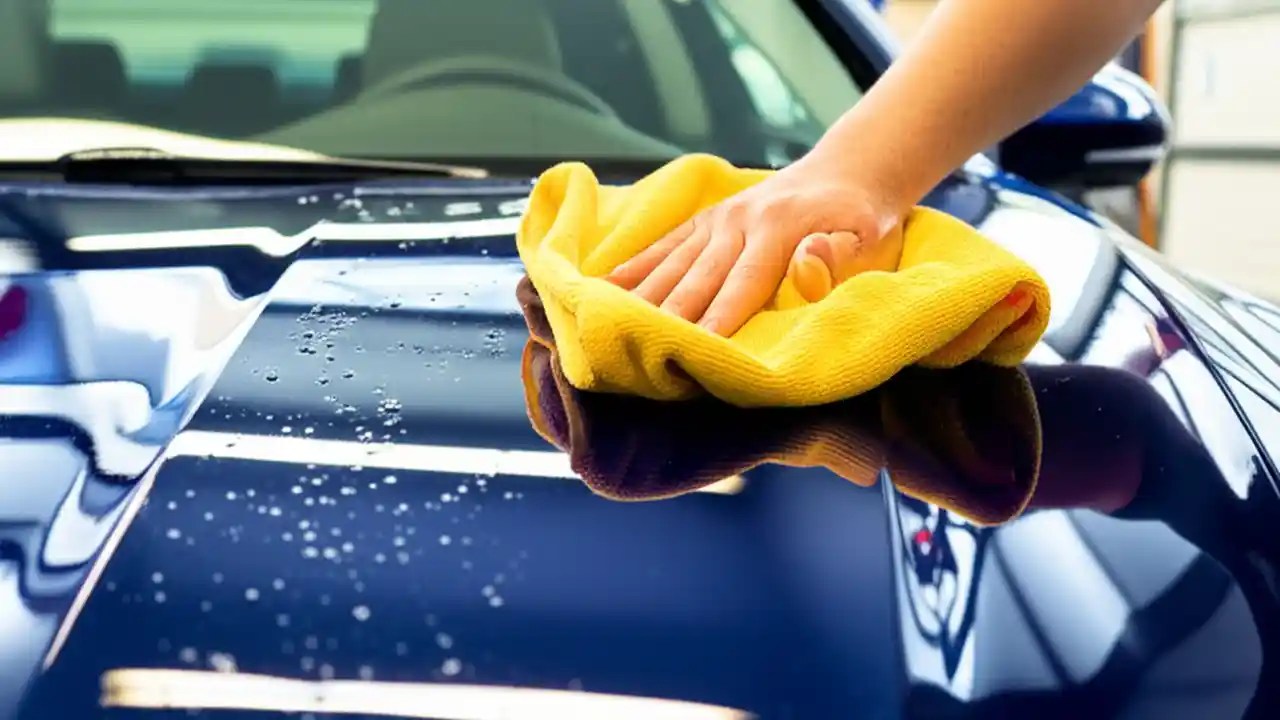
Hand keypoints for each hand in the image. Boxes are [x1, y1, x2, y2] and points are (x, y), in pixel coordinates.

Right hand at [605, 159, 903, 335]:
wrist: (850, 172)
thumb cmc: (868, 221)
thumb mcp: (875, 239)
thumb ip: (843, 257)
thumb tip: (806, 262)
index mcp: (777, 229)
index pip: (739, 286)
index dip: (714, 323)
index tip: (688, 353)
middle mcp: (737, 222)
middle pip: (694, 280)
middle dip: (662, 319)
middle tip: (631, 356)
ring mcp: (716, 220)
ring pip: (670, 265)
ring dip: (636, 298)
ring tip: (601, 328)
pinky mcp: (704, 221)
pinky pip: (663, 245)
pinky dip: (632, 267)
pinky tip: (600, 287)